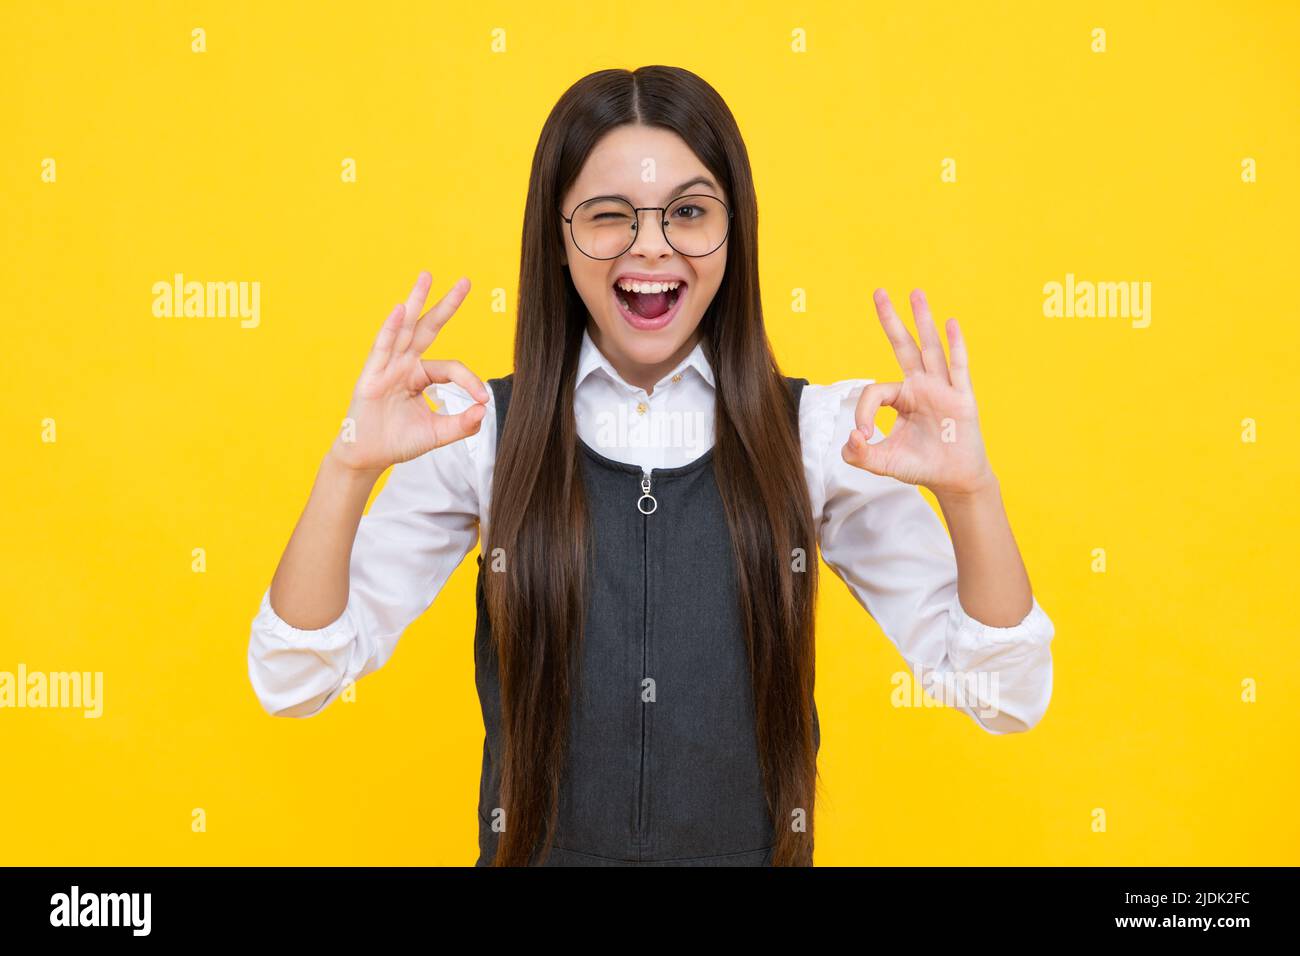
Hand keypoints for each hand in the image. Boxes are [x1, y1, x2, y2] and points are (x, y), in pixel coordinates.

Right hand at [328, 271, 489, 475]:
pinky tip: (401, 310)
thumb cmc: (398, 441)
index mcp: (420, 375)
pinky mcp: (371, 375)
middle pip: (428, 328)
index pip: (451, 368)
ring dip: (415, 301)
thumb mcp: (437, 433)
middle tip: (466, 281)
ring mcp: (387, 367)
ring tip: (426, 276)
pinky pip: (383, 347)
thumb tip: (484, 410)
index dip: (470, 381)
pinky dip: (391, 328)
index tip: (483, 399)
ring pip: (404, 329)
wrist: (368, 456)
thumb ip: (462, 424)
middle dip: (446, 305)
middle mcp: (405, 364)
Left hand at [840, 288, 995, 497]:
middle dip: (891, 320)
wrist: (953, 480)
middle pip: (903, 347)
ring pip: (931, 349)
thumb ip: (860, 454)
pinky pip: (958, 368)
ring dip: (923, 320)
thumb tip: (851, 438)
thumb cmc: (920, 466)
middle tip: (878, 292)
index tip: (863, 435)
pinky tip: (951, 324)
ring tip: (915, 293)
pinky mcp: (962, 398)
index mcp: (902, 397)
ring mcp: (943, 389)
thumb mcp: (883, 462)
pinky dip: (956, 346)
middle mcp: (922, 386)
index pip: (875, 391)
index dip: (863, 412)